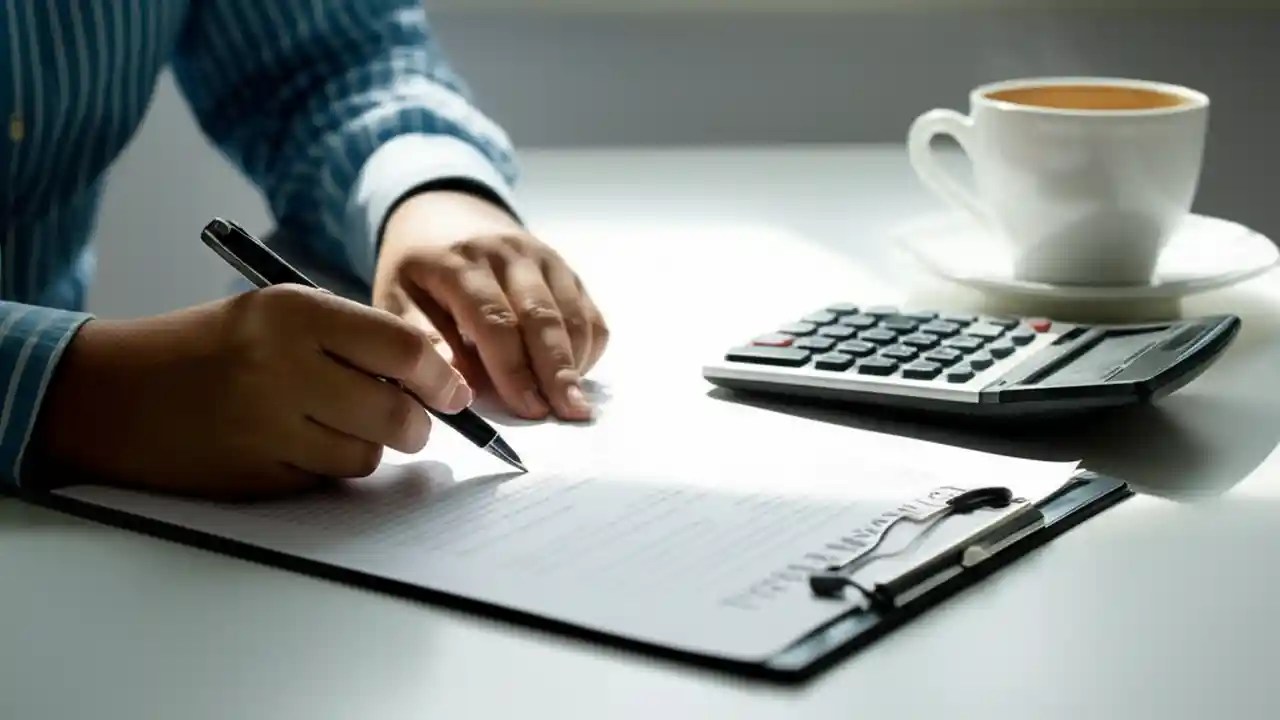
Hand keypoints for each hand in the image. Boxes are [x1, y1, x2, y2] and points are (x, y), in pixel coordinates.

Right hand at [33, 285, 469, 497]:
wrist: (120, 393)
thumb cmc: (214, 347)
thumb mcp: (279, 314)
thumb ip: (354, 338)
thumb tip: (434, 379)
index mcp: (295, 314)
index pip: (403, 350)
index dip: (441, 377)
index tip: (454, 391)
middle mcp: (284, 367)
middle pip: (396, 414)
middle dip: (418, 423)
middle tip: (417, 422)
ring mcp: (269, 426)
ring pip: (367, 455)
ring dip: (370, 446)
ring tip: (337, 424)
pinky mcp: (257, 475)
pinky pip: (327, 479)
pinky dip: (328, 466)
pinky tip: (297, 443)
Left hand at [373, 189, 608, 420]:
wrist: (447, 217)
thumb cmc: (420, 275)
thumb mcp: (398, 301)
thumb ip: (425, 343)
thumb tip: (460, 390)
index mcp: (457, 262)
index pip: (493, 319)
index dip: (513, 368)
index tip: (526, 409)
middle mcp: (507, 254)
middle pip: (541, 316)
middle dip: (556, 370)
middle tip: (566, 413)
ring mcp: (543, 259)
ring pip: (572, 316)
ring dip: (575, 364)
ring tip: (573, 405)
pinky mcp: (566, 271)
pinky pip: (589, 315)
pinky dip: (587, 350)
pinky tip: (571, 377)